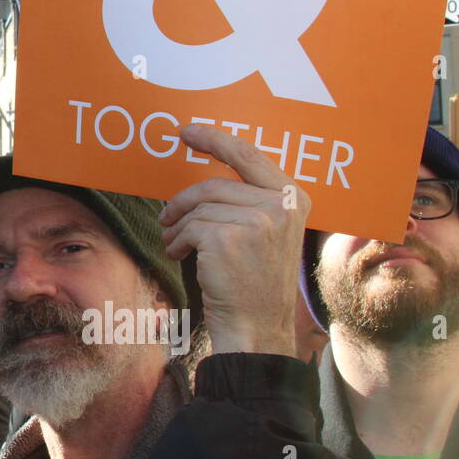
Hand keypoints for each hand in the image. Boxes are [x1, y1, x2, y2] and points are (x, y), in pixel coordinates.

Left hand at [158, 123, 308, 357]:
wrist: (257, 326)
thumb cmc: (255, 281)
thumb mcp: (267, 232)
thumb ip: (250, 200)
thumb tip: (208, 178)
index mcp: (293, 198)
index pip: (248, 155)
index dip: (215, 140)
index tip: (188, 132)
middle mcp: (280, 205)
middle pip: (213, 184)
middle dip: (182, 201)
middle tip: (165, 215)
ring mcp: (256, 220)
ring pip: (198, 208)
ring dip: (178, 227)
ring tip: (175, 243)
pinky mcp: (228, 237)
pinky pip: (188, 227)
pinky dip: (177, 242)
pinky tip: (181, 256)